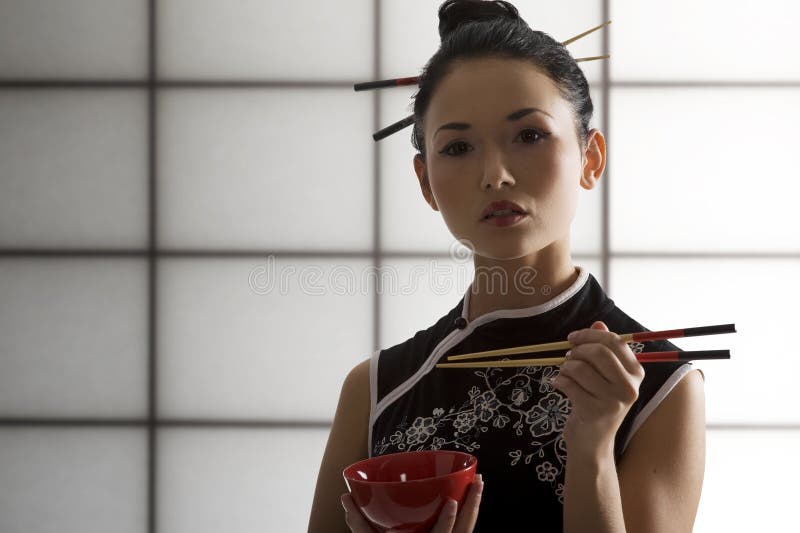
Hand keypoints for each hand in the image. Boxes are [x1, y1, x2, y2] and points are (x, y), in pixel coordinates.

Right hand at [341, 473, 483, 532]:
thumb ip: (359, 525)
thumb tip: (346, 499)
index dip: (448, 520)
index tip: (452, 501)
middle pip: (465, 530)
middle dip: (473, 505)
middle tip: (479, 481)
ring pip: (468, 531)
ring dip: (475, 507)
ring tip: (479, 484)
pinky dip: (469, 516)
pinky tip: (471, 502)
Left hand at [552, 321, 644, 454]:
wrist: (593, 441)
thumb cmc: (597, 402)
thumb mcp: (604, 375)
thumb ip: (603, 348)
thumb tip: (598, 323)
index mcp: (635, 373)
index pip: (615, 342)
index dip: (590, 335)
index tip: (573, 338)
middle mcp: (629, 387)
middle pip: (599, 353)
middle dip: (577, 351)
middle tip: (568, 357)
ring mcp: (613, 401)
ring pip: (580, 368)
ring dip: (565, 368)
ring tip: (564, 374)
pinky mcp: (594, 412)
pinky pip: (569, 385)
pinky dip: (559, 381)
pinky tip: (559, 385)